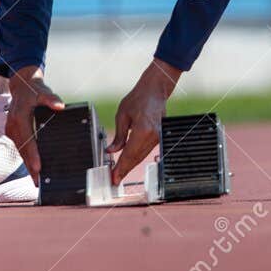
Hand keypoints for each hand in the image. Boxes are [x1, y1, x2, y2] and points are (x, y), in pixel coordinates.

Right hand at [6, 66, 64, 179]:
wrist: (22, 85)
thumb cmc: (34, 90)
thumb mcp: (43, 91)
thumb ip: (51, 99)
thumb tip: (60, 106)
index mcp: (19, 117)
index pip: (27, 140)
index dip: (33, 155)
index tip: (38, 167)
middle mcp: (13, 126)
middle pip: (23, 150)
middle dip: (30, 167)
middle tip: (38, 182)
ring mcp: (11, 130)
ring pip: (20, 151)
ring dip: (28, 165)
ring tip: (36, 181)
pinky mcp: (13, 132)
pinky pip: (20, 148)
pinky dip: (26, 158)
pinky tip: (32, 169)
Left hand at [109, 58, 181, 184]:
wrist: (155, 90)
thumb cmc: (138, 98)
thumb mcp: (122, 115)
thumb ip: (118, 136)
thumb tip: (111, 151)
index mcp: (143, 129)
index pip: (129, 154)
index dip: (121, 168)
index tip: (114, 178)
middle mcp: (153, 136)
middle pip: (136, 158)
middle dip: (124, 170)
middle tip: (114, 180)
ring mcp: (158, 137)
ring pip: (141, 156)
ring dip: (130, 165)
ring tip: (119, 174)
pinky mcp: (159, 137)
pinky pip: (145, 151)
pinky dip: (136, 158)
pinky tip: (128, 163)